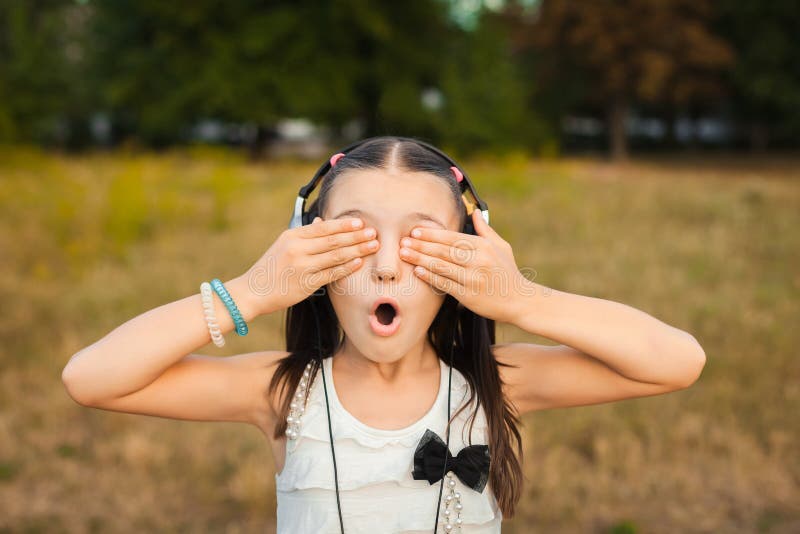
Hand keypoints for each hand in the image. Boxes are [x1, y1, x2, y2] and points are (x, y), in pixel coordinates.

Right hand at [241, 216, 378, 313]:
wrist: (252, 291)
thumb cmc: (270, 268)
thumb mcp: (283, 245)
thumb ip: (305, 235)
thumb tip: (323, 221)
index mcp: (292, 236)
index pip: (323, 227)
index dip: (344, 224)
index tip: (360, 222)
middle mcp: (297, 249)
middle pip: (333, 240)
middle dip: (356, 236)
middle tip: (374, 232)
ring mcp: (302, 266)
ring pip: (335, 256)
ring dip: (357, 250)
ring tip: (373, 246)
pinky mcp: (306, 283)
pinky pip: (331, 274)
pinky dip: (346, 267)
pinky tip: (358, 262)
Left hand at [398, 209, 532, 322]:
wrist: (520, 300)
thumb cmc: (508, 272)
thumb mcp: (501, 247)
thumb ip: (485, 230)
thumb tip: (474, 212)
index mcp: (484, 246)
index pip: (452, 237)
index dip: (432, 234)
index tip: (415, 231)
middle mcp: (478, 260)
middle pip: (443, 250)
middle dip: (421, 245)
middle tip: (402, 241)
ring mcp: (472, 278)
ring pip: (441, 266)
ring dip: (420, 259)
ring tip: (404, 254)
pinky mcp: (468, 295)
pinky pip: (445, 284)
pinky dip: (430, 277)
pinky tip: (418, 272)